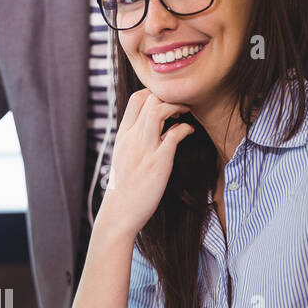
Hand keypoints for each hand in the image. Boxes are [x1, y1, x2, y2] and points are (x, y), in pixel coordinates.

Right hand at [99, 88, 194, 237]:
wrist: (119, 213)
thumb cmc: (124, 188)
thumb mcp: (123, 158)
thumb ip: (135, 142)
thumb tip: (154, 131)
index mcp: (123, 136)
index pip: (136, 99)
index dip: (154, 94)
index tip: (166, 102)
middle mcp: (132, 138)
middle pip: (148, 99)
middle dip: (168, 96)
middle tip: (179, 106)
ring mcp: (145, 149)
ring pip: (158, 111)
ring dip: (176, 107)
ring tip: (185, 113)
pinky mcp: (158, 162)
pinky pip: (174, 134)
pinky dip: (185, 128)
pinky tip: (189, 131)